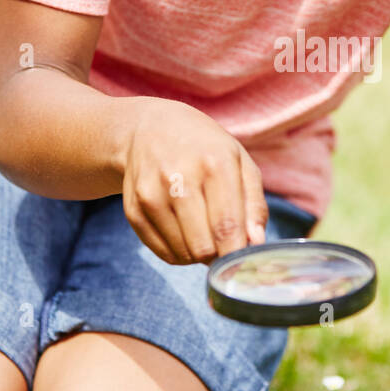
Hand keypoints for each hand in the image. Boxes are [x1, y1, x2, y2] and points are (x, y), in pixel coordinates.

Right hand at [119, 97, 267, 263]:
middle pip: (203, 247)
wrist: (151, 129)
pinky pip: (163, 253)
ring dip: (199, 253)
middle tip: (224, 240)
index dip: (237, 253)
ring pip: (183, 254)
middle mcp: (178, 179)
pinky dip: (180, 253)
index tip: (244, 261)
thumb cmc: (206, 149)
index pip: (226, 226)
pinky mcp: (133, 211)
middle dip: (219, 254)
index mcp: (213, 164)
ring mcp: (151, 195)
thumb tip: (256, 243)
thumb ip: (254, 205)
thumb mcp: (240, 163)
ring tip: (203, 229)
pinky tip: (185, 231)